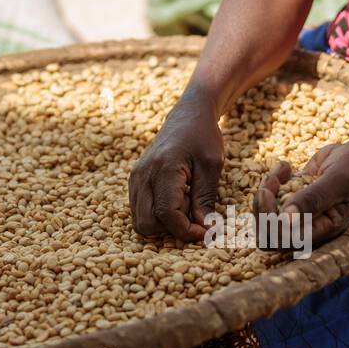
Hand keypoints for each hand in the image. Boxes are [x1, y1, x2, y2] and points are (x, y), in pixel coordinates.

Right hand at [128, 88, 223, 241]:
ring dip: (164, 223)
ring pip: (140, 220)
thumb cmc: (204, 137)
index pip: (167, 214)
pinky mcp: (135, 180)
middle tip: (195, 216)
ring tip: (187, 205)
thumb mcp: (212, 166)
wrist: (188, 115)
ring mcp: (135, 178)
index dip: (186, 231)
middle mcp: (143, 175)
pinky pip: (140, 210)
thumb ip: (206, 199)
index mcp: (164, 168)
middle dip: (172, 229)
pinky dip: (158, 214)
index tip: (206, 232)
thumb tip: (204, 230)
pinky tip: (178, 200)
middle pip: (146, 224)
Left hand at [253, 140, 348, 247]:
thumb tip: (285, 220)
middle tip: (268, 183)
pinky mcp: (294, 199)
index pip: (283, 241)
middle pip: (268, 234)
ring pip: (266, 215)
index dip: (268, 222)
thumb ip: (312, 200)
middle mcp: (309, 227)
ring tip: (281, 170)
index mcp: (321, 230)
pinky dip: (272, 180)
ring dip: (266, 190)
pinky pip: (271, 198)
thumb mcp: (336, 181)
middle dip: (262, 208)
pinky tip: (286, 166)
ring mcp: (300, 214)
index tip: (268, 192)